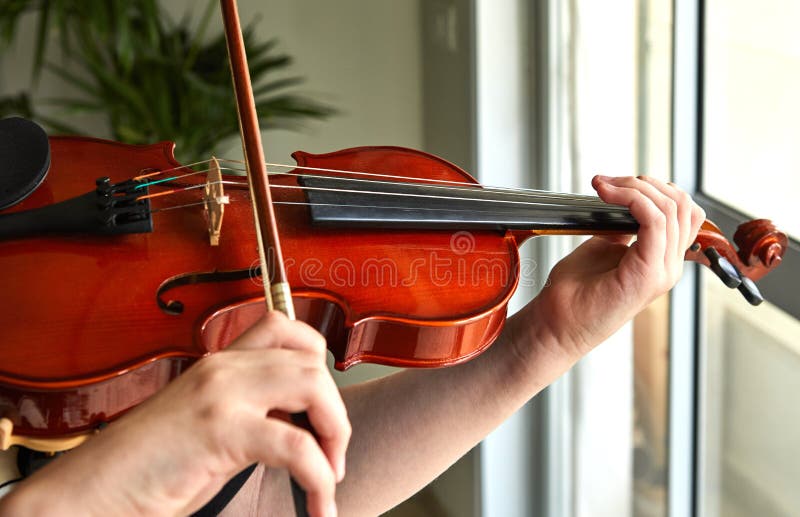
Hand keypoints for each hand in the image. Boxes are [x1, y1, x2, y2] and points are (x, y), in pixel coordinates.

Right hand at [0, 312, 349, 516]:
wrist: (91, 491)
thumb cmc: (147, 467)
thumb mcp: (209, 429)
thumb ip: (252, 415)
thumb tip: (302, 427)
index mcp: (220, 364)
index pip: (286, 328)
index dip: (317, 360)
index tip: (321, 408)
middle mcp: (223, 368)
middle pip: (311, 359)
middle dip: (335, 409)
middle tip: (332, 454)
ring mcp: (221, 393)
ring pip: (312, 386)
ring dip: (335, 432)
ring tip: (328, 475)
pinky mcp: (219, 429)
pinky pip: (296, 445)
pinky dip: (318, 476)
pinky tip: (319, 501)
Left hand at [512, 175, 704, 358]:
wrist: (556, 325)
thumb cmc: (573, 293)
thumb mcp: (603, 249)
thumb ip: (622, 229)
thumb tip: (626, 203)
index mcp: (661, 260)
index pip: (682, 212)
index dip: (654, 189)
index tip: (616, 183)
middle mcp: (668, 266)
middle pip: (683, 205)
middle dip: (645, 183)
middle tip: (608, 182)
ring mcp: (661, 272)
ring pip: (671, 208)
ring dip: (635, 187)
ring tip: (604, 186)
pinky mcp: (646, 274)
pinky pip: (655, 221)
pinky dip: (631, 199)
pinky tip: (607, 195)